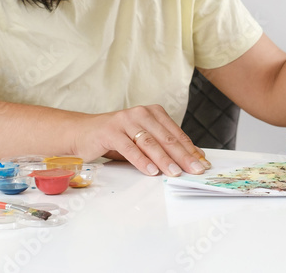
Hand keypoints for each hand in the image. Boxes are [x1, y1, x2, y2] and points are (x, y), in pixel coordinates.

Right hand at [75, 104, 210, 176]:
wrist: (82, 133)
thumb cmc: (116, 138)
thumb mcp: (141, 140)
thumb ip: (162, 146)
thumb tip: (190, 157)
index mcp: (152, 112)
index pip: (176, 133)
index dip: (190, 149)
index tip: (203, 163)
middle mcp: (140, 113)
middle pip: (166, 137)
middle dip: (183, 156)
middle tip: (196, 169)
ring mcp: (124, 120)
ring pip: (150, 142)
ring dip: (164, 160)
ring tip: (175, 173)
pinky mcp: (110, 131)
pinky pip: (129, 148)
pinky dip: (142, 161)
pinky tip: (151, 171)